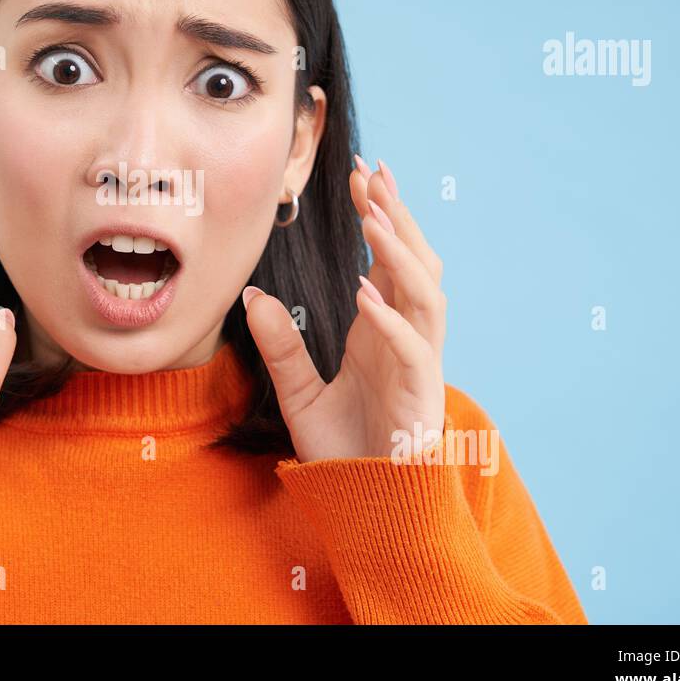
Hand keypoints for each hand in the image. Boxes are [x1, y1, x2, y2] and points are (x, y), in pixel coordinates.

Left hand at [242, 157, 446, 461]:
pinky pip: (414, 350)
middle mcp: (407, 339)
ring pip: (426, 297)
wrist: (367, 508)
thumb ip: (280, 346)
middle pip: (415, 264)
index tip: (361, 175)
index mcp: (383, 331)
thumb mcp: (298, 393)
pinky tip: (365, 293)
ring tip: (372, 220)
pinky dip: (391, 319)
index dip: (380, 217)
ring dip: (400, 256)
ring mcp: (419, 366)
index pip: (388, 262)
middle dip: (396, 217)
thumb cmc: (344, 450)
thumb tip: (253, 295)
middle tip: (373, 172)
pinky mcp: (419, 398)